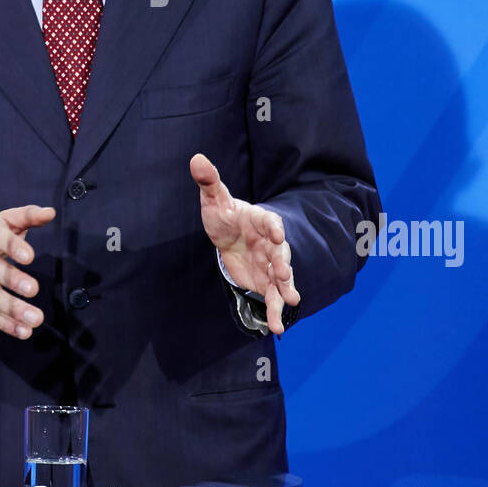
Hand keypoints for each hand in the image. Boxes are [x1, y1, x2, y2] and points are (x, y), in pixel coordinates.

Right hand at [0, 205, 54, 339]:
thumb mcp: (4, 221)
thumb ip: (28, 216)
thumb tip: (50, 213)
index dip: (12, 246)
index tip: (30, 256)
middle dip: (13, 280)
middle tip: (33, 289)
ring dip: (13, 309)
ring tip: (36, 318)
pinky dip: (5, 324)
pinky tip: (23, 331)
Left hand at [191, 153, 298, 333]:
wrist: (228, 235)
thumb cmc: (224, 215)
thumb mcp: (214, 199)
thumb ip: (209, 181)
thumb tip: (196, 159)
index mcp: (261, 220)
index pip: (271, 222)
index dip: (274, 228)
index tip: (277, 234)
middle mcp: (271, 243)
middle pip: (281, 253)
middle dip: (283, 263)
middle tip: (283, 273)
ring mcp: (271, 264)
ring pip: (282, 278)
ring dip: (286, 289)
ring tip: (291, 301)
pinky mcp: (266, 282)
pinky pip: (273, 297)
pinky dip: (275, 311)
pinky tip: (277, 327)